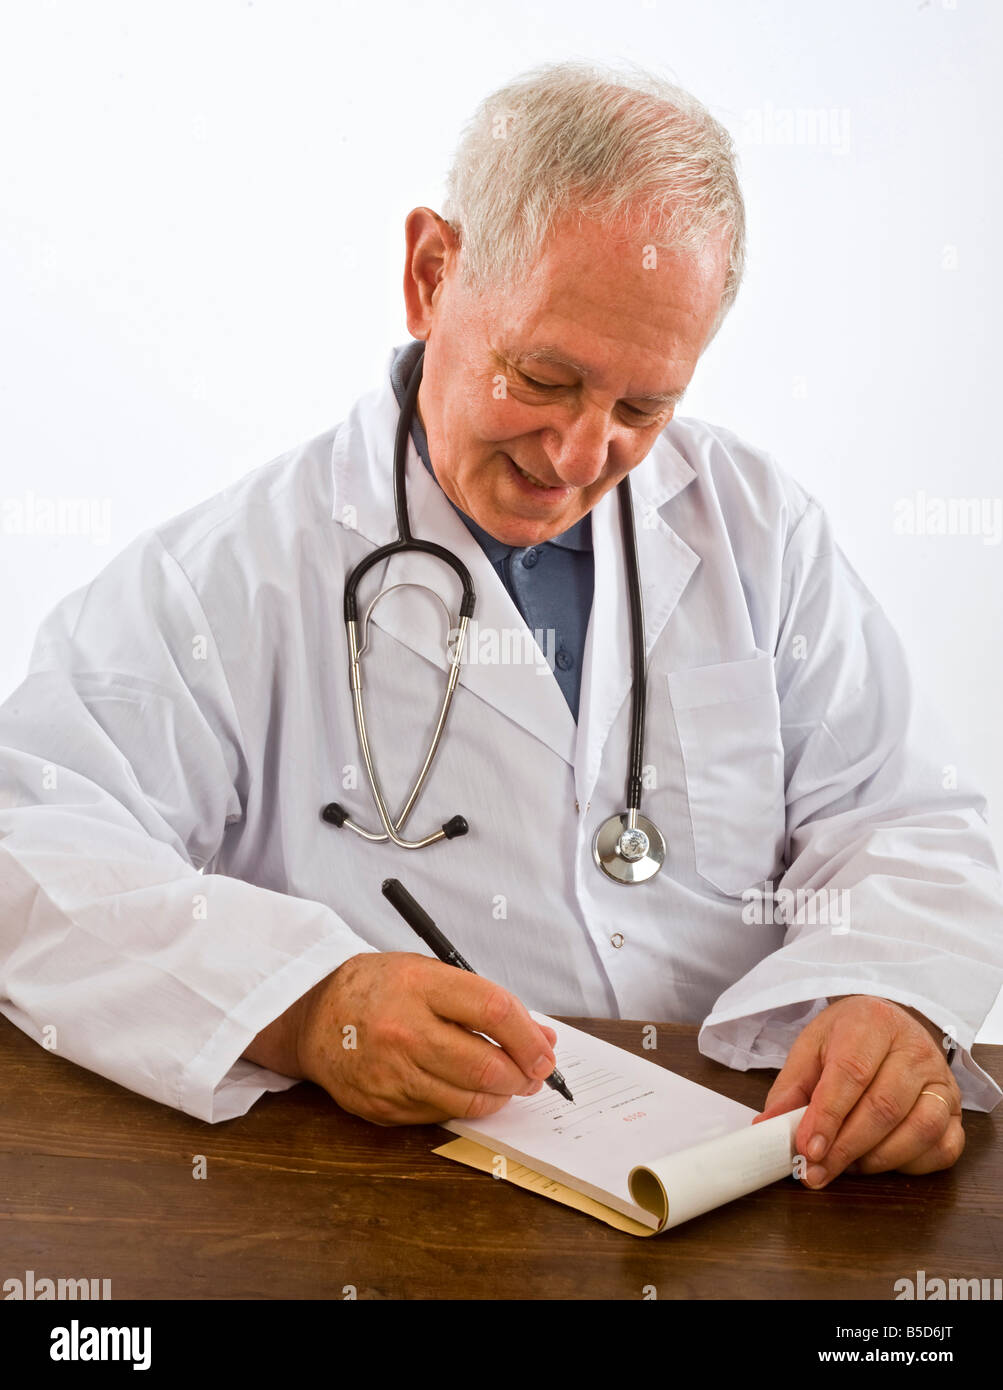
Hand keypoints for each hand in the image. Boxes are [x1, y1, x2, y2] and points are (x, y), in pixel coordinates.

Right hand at [291, 951, 558, 1125]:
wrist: (314, 1018)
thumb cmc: (378, 989)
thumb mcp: (428, 973)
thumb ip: (482, 1002)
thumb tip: (540, 1037)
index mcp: (418, 985)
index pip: (493, 1011)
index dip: (528, 1037)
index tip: (544, 1051)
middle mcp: (403, 1030)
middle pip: (485, 1065)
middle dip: (521, 1075)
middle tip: (533, 1074)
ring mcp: (391, 1073)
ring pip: (468, 1099)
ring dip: (499, 1095)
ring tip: (507, 1083)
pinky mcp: (382, 1106)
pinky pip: (441, 1114)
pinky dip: (464, 1105)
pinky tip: (468, 1090)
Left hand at [752, 995, 962, 1186]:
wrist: (888, 1024)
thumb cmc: (847, 1038)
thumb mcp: (811, 1048)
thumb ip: (790, 1089)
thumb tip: (768, 1128)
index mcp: (873, 1022)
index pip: (852, 1073)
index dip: (829, 1116)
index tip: (807, 1149)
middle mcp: (915, 1049)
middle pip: (884, 1107)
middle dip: (845, 1148)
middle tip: (816, 1171)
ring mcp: (942, 1080)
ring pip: (918, 1130)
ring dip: (876, 1159)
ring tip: (844, 1165)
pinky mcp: (955, 1109)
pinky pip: (942, 1148)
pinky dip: (910, 1165)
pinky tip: (879, 1161)